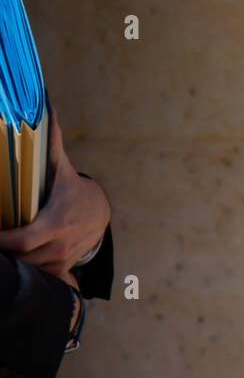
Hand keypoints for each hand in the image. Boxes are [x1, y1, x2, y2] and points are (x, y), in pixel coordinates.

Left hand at [0, 106, 109, 277]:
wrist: (100, 213)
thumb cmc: (72, 188)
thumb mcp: (60, 166)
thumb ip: (49, 140)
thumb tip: (45, 104)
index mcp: (56, 223)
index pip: (22, 240)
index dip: (1, 241)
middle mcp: (59, 246)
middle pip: (21, 258)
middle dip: (3, 251)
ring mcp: (61, 260)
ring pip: (28, 268)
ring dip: (13, 259)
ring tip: (2, 244)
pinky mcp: (61, 268)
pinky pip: (37, 273)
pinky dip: (24, 266)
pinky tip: (15, 255)